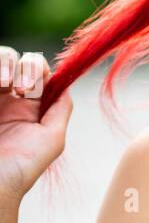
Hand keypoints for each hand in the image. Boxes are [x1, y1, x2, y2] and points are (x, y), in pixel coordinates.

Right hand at [0, 48, 72, 204]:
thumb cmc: (22, 165)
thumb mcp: (52, 138)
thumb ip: (61, 109)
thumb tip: (68, 84)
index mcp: (31, 105)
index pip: (38, 71)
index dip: (38, 69)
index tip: (33, 87)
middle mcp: (9, 96)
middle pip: (18, 60)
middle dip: (24, 66)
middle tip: (22, 89)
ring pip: (2, 57)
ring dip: (5, 62)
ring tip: (4, 84)